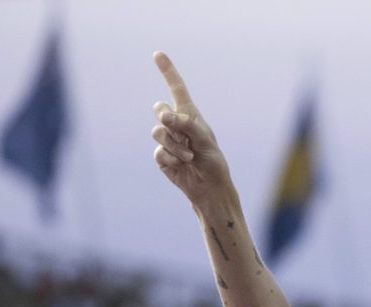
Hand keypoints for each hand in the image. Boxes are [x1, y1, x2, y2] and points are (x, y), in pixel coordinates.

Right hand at [151, 52, 231, 204]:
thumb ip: (187, 125)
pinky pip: (158, 151)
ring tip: (189, 155)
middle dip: (168, 119)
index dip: (168, 71)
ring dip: (174, 144)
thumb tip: (164, 116)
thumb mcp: (206, 141)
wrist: (209, 187)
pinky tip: (181, 164)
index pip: (177, 89)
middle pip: (159, 108)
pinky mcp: (161, 155)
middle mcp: (176, 125)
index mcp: (190, 116)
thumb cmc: (212, 162)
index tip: (158, 54)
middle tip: (183, 133)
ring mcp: (167, 139)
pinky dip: (171, 158)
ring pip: (157, 131)